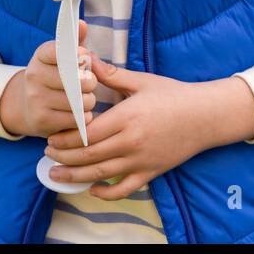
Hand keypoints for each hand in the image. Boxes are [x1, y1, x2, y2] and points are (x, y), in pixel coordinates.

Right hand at [0, 19, 97, 138]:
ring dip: (89, 101)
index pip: (59, 50)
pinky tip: (78, 113)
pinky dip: (83, 117)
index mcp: (40, 56)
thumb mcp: (60, 57)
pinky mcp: (42, 120)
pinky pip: (76, 119)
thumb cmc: (53, 77)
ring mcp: (36, 99)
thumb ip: (74, 42)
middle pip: (77, 79)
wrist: (26, 106)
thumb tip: (82, 23)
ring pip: (80, 101)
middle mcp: (34, 76)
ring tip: (84, 99)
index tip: (85, 56)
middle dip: (90, 82)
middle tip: (89, 83)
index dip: (78, 54)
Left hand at [40, 54, 217, 200]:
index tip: (51, 136)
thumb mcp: (142, 81)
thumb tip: (87, 60)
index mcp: (126, 117)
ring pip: (100, 174)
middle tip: (48, 153)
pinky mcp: (151, 172)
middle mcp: (131, 142)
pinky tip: (92, 189)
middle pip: (88, 155)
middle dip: (64, 156)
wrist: (206, 116)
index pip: (87, 133)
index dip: (65, 137)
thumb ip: (112, 75)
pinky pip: (124, 189)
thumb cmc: (173, 95)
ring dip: (75, 176)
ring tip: (56, 174)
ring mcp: (141, 161)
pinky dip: (105, 193)